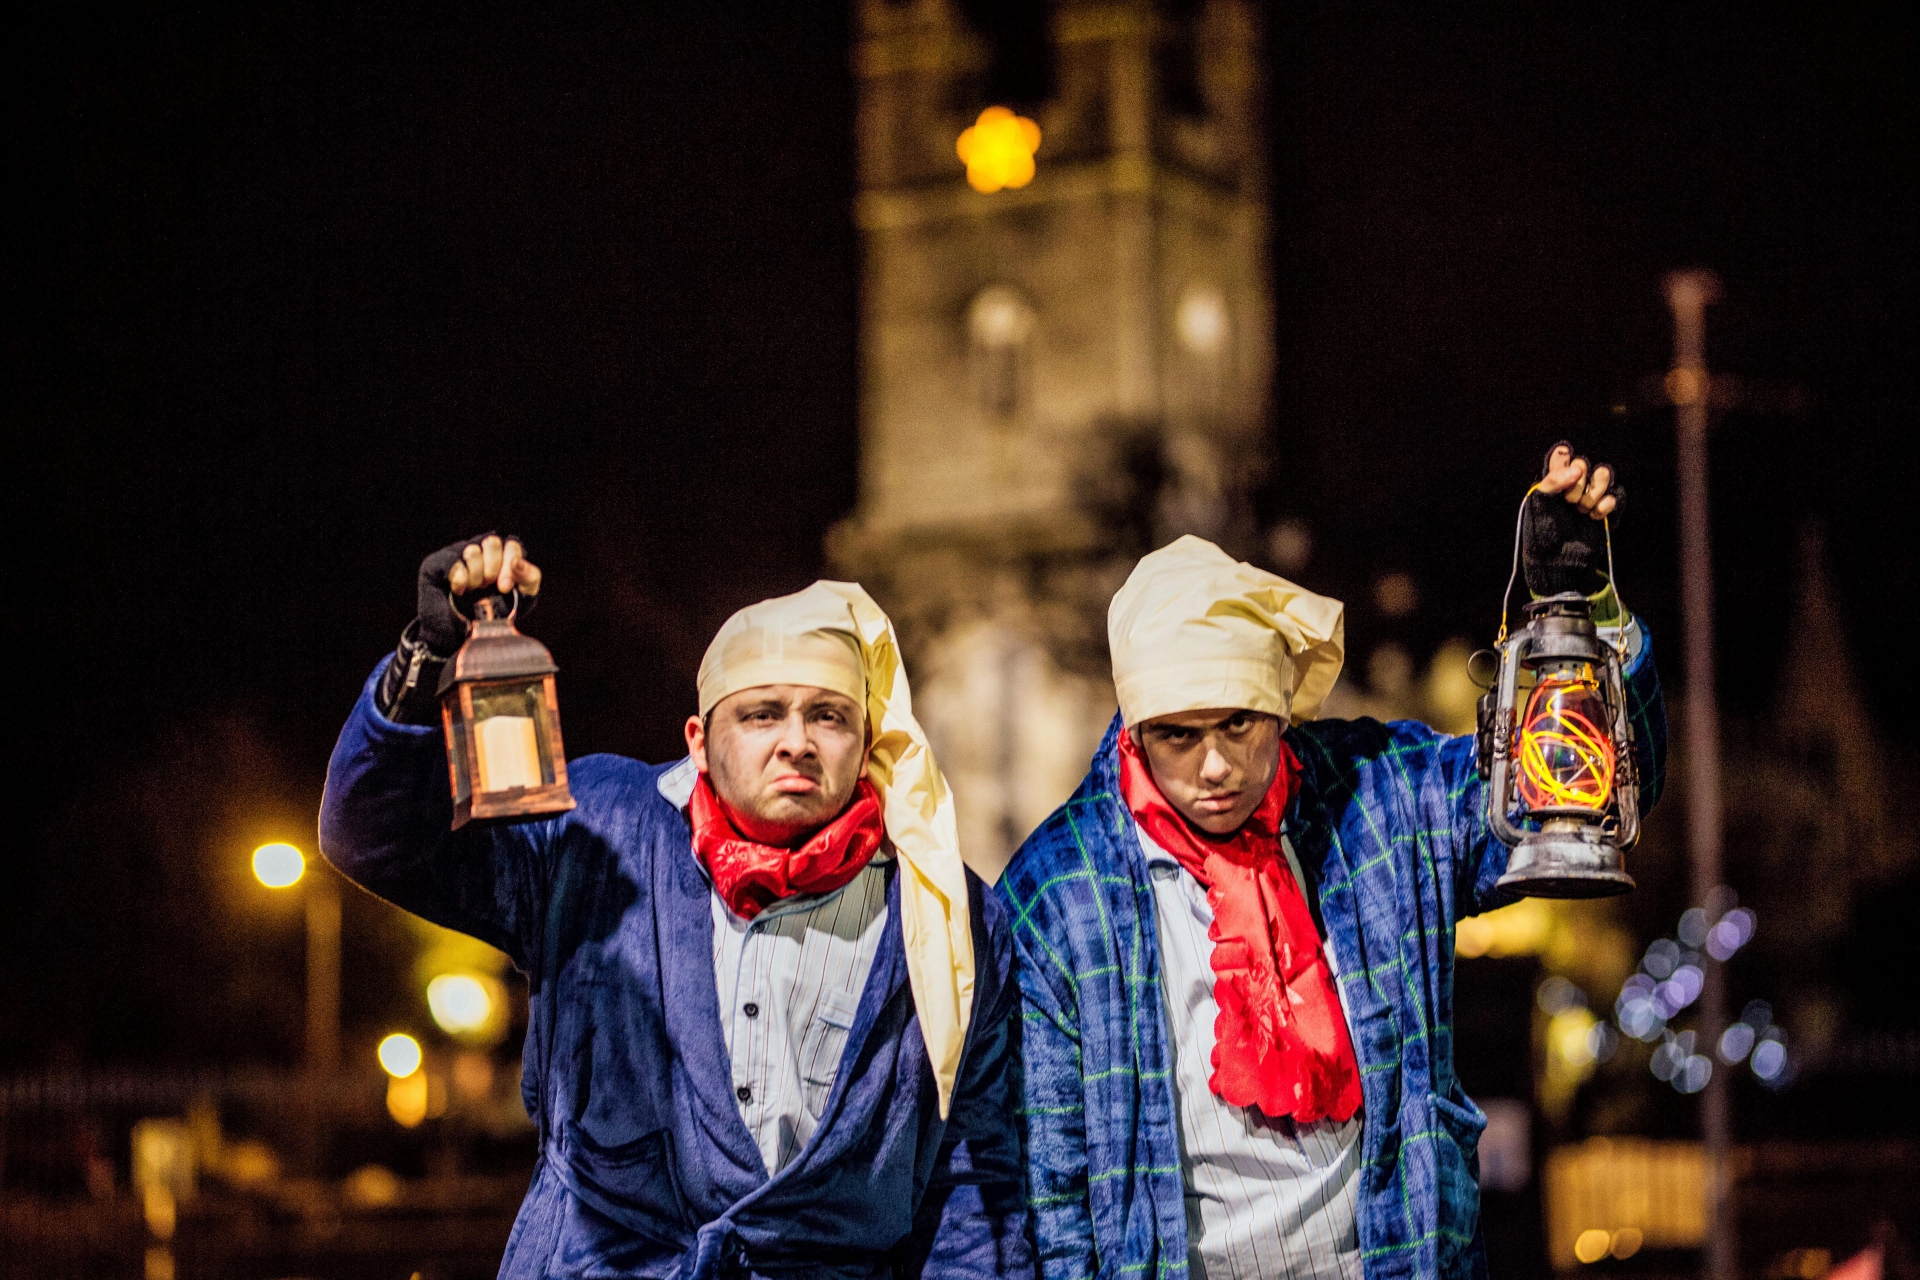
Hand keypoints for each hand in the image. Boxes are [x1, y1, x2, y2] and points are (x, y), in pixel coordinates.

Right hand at [415, 533, 542, 654]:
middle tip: (488, 587)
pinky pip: (453, 562)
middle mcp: (481, 550)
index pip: (512, 545)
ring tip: (474, 589)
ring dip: (476, 576)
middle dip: (493, 569)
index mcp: (503, 555)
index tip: (505, 587)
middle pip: (492, 542)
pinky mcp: (439, 563)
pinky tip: (460, 590)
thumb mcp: (522, 597)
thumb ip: (529, 577)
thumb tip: (517, 562)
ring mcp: (460, 554)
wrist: (463, 632)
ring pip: (472, 551)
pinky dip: (460, 580)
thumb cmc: (495, 611)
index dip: (510, 565)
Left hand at [1522, 444, 1620, 598]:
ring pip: (1603, 474)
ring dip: (1594, 492)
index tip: (1564, 478)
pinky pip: (1615, 494)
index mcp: (1551, 480)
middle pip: (1584, 463)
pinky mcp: (1603, 509)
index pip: (1563, 454)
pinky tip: (1594, 517)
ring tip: (1583, 510)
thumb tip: (1578, 469)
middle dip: (1578, 483)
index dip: (1564, 461)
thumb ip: (1553, 481)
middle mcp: (1571, 484)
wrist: (1560, 563)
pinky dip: (1606, 505)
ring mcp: (1588, 496)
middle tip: (1569, 503)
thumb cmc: (1543, 535)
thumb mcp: (1539, 506)